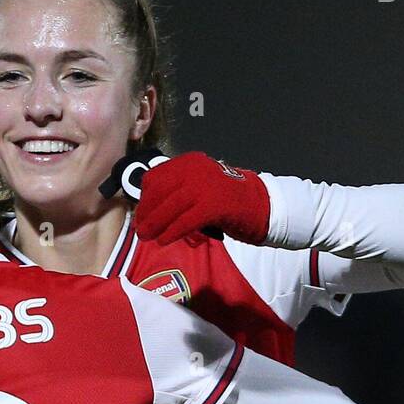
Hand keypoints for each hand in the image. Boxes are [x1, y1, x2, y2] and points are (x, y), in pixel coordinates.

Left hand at [133, 151, 271, 245]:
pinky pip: (185, 221)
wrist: (262, 205)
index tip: (141, 214)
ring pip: (170, 207)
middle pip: (159, 192)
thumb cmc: (227, 200)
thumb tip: (150, 210)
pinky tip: (165, 241)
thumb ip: (178, 191)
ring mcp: (205, 185)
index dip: (144, 199)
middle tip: (141, 230)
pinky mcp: (214, 205)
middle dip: (146, 213)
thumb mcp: (200, 186)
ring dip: (155, 224)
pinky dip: (172, 232)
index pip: (155, 177)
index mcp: (189, 162)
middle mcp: (195, 169)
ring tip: (148, 237)